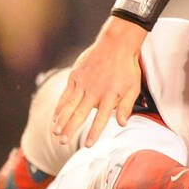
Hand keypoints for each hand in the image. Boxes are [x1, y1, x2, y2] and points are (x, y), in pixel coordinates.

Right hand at [52, 16, 145, 145]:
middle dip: (70, 129)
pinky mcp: (75, 76)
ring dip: (61, 120)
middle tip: (62, 142)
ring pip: (69, 105)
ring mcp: (83, 83)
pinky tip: (55, 117)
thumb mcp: (133, 88)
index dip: (94, 132)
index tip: (88, 145)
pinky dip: (60, 106)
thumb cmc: (127, 68)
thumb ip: (126, 106)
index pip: (100, 119)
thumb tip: (122, 124)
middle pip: (80, 114)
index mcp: (109, 96)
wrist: (116, 44)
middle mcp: (94, 91)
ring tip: (55, 133)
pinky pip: (65, 94)